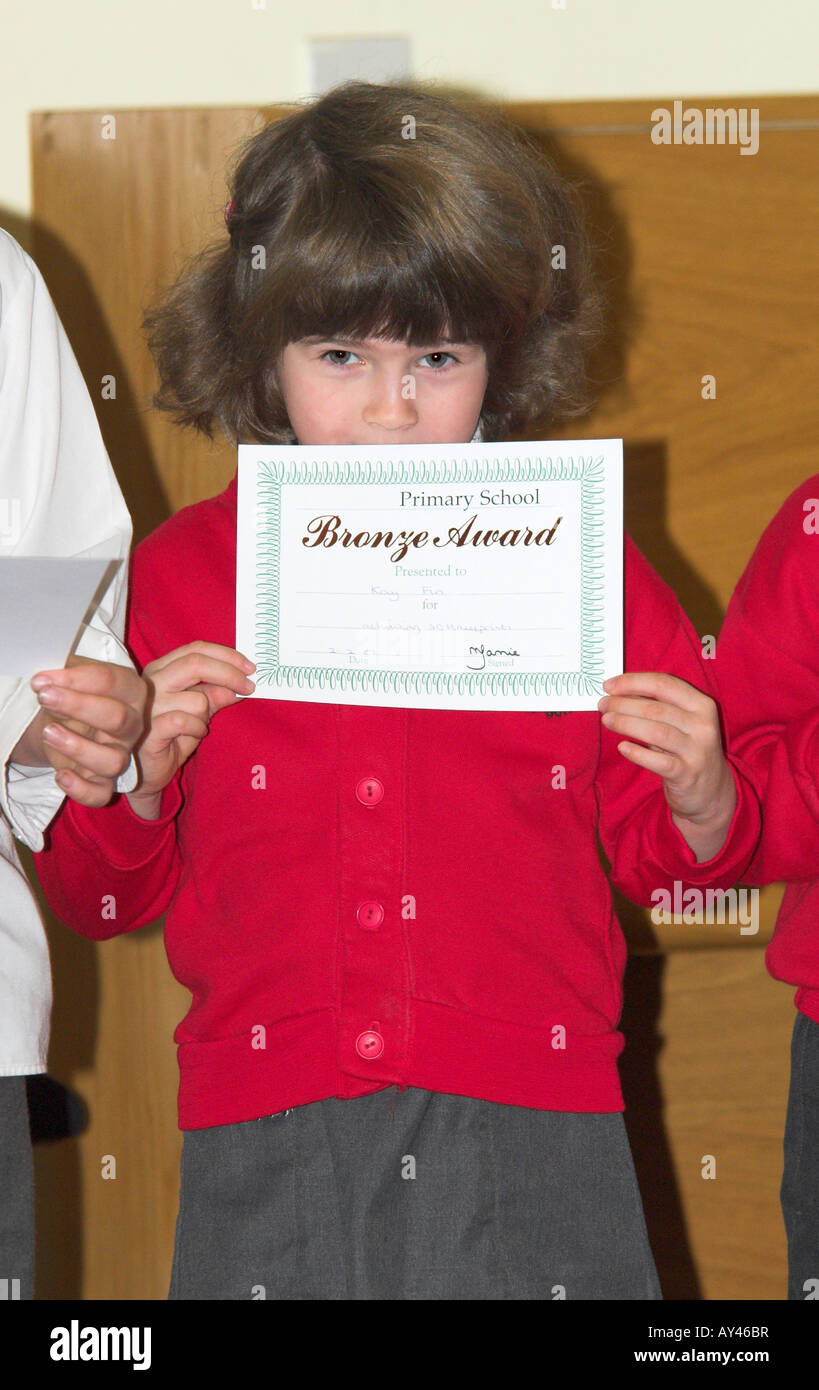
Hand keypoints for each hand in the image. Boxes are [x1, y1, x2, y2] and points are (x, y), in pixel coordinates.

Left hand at [22, 653, 147, 807]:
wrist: (69, 724)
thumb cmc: (75, 696)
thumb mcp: (72, 681)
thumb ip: (65, 678)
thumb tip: (46, 682)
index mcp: (131, 692)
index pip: (112, 682)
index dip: (76, 679)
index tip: (42, 679)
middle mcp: (133, 726)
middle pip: (117, 718)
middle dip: (79, 706)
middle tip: (44, 697)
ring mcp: (121, 755)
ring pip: (112, 760)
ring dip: (78, 747)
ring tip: (49, 732)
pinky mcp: (105, 782)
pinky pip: (101, 794)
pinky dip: (81, 789)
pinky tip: (61, 775)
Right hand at [128, 642, 255, 805]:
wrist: (147, 771)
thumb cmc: (172, 737)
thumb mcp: (198, 712)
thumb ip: (215, 694)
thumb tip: (241, 683)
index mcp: (161, 670)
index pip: (195, 649)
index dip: (226, 655)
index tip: (250, 667)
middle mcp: (151, 682)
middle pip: (196, 663)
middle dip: (229, 673)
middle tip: (250, 687)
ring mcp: (148, 705)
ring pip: (196, 698)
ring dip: (208, 714)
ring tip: (199, 726)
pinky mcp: (150, 729)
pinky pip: (185, 721)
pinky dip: (197, 729)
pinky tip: (193, 735)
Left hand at [598, 671, 736, 861]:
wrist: (710, 790)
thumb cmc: (686, 749)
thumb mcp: (680, 723)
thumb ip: (656, 706)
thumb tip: (618, 692)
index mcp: (702, 705)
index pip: (664, 684)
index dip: (633, 682)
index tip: (609, 685)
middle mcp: (703, 725)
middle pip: (657, 708)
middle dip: (624, 704)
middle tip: (603, 704)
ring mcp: (697, 751)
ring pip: (657, 732)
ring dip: (627, 723)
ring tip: (607, 720)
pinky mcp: (687, 774)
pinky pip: (659, 761)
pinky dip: (638, 753)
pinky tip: (622, 747)